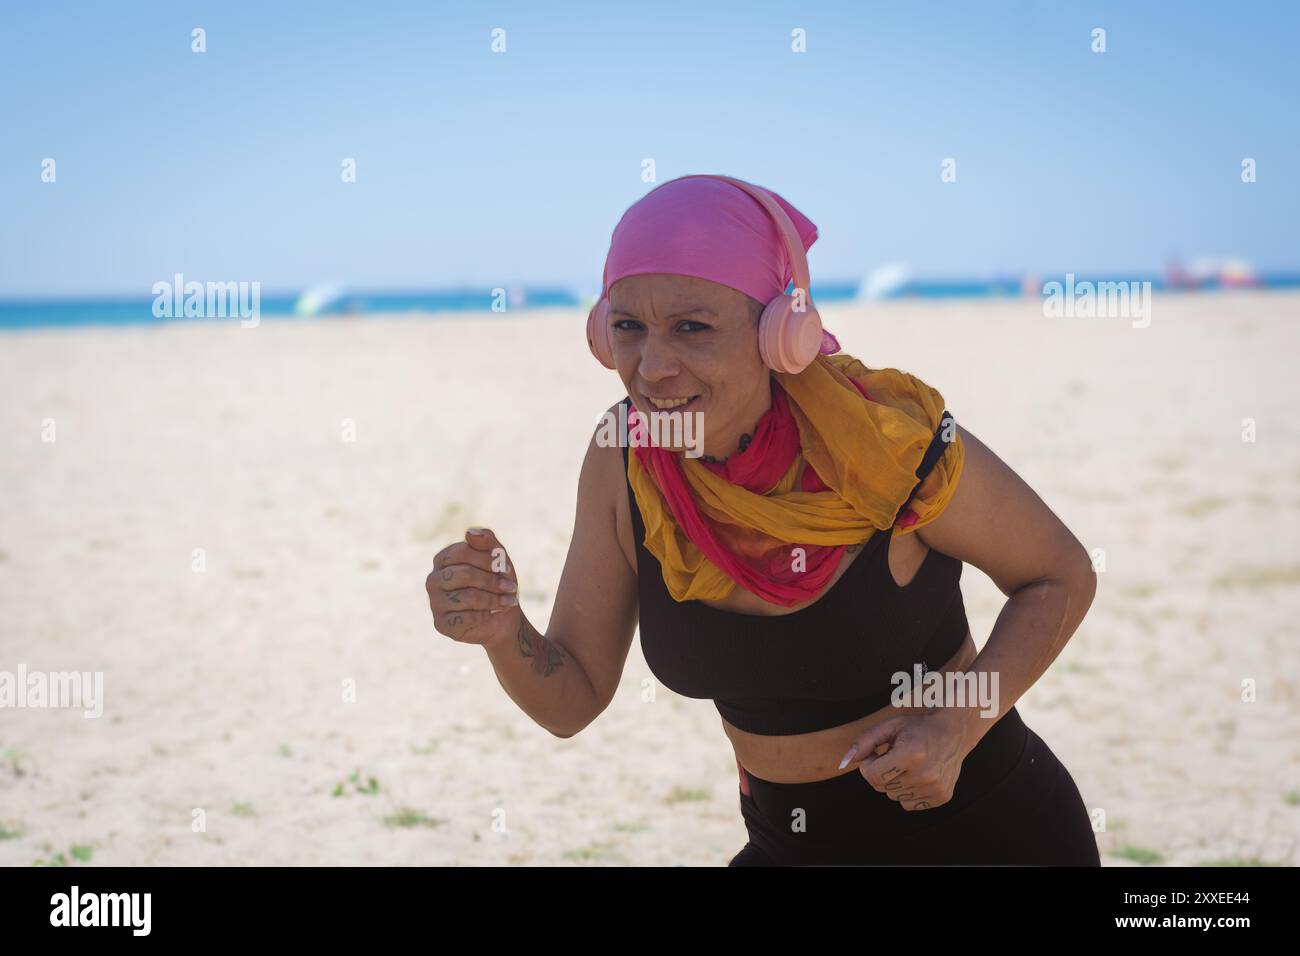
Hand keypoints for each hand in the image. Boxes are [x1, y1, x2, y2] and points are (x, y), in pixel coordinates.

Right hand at [426, 527, 520, 648]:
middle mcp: (433, 579)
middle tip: (511, 587)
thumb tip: (470, 532)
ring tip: (507, 601)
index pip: (462, 552)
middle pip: (464, 574)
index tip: (505, 568)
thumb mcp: (497, 559)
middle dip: (492, 581)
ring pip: (468, 597)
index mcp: (443, 559)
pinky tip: (492, 614)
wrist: (502, 617)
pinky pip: (466, 618)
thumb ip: (486, 541)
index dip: (488, 560)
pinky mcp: (441, 624)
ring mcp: (434, 603)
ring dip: (494, 599)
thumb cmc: (496, 583)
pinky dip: (486, 615)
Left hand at [839, 710, 976, 811]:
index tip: (876, 755)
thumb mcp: (889, 727)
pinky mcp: (942, 797)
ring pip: (895, 797)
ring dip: (896, 782)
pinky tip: (918, 775)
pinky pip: (909, 804)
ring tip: (909, 764)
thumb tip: (843, 762)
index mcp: (912, 755)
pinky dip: (909, 792)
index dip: (868, 766)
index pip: (872, 777)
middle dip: (882, 773)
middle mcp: (926, 775)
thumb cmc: (917, 728)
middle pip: (882, 788)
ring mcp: (935, 788)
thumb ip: (864, 742)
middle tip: (894, 757)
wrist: (953, 732)